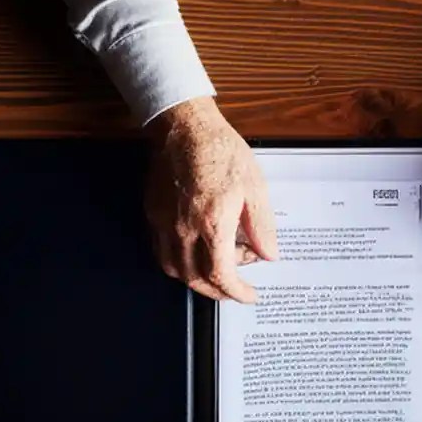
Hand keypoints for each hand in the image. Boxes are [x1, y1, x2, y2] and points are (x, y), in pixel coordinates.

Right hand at [145, 97, 277, 302]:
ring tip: (218, 273)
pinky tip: (194, 256)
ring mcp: (164, 223)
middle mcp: (183, 230)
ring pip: (175, 270)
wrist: (184, 126)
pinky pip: (162, 253)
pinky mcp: (152, 214)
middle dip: (219, 291)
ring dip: (197, 280)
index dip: (236, 292)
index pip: (222, 275)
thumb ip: (262, 226)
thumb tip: (269, 255)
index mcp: (212, 224)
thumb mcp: (254, 187)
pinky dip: (179, 265)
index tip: (249, 295)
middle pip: (196, 279)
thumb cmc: (220, 151)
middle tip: (236, 289)